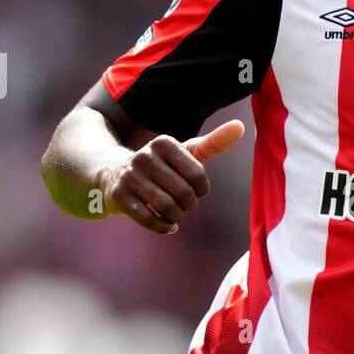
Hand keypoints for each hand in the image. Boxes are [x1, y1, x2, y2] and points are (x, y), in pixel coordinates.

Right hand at [96, 119, 244, 234]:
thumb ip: (214, 142)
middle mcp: (144, 156)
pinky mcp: (118, 197)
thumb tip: (240, 126)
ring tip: (175, 215)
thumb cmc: (160, 165)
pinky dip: (164, 227)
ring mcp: (129, 176)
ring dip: (177, 217)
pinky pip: (149, 220)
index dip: (201, 189)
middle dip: (189, 205)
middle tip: (184, 205)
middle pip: (184, 194)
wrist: (113, 173)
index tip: (194, 189)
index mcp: (164, 143)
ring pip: (167, 208)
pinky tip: (168, 226)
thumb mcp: (185, 153)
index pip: (198, 175)